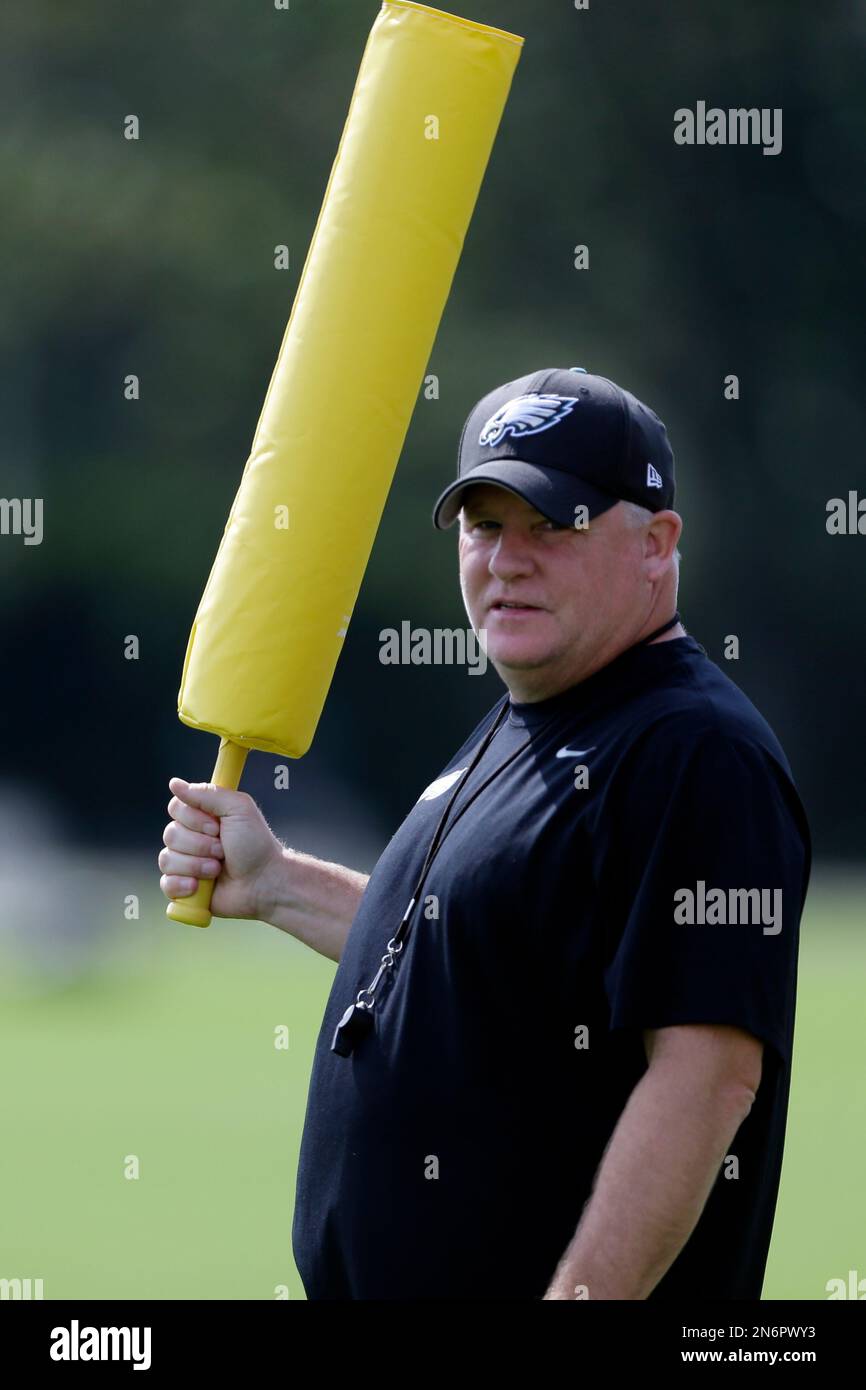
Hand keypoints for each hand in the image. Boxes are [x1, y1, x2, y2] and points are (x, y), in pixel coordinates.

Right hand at [159, 777, 282, 921]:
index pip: (176, 808)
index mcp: (202, 817)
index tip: (217, 827)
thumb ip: (207, 793)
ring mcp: (185, 863)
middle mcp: (191, 838)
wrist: (264, 882)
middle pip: (170, 834)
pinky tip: (199, 887)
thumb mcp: (238, 809)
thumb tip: (174, 783)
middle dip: (200, 845)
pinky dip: (182, 885)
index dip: (194, 819)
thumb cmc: (256, 844)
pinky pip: (166, 883)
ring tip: (217, 869)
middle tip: (223, 850)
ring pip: (167, 859)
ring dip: (196, 865)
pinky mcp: (184, 887)